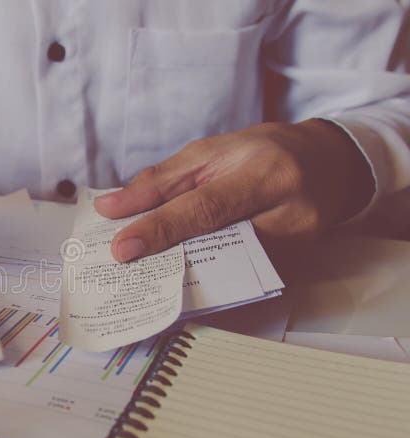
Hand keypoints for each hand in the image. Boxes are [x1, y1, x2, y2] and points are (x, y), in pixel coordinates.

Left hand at [94, 119, 373, 261]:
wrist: (328, 165)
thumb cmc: (261, 154)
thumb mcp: (210, 152)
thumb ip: (161, 181)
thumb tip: (113, 207)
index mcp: (265, 173)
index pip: (205, 208)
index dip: (161, 229)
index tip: (122, 248)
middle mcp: (288, 214)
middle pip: (216, 247)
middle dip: (165, 258)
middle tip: (125, 267)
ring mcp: (296, 247)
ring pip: (225, 271)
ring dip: (180, 275)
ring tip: (143, 274)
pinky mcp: (293, 268)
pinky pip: (237, 281)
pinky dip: (203, 281)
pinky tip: (176, 279)